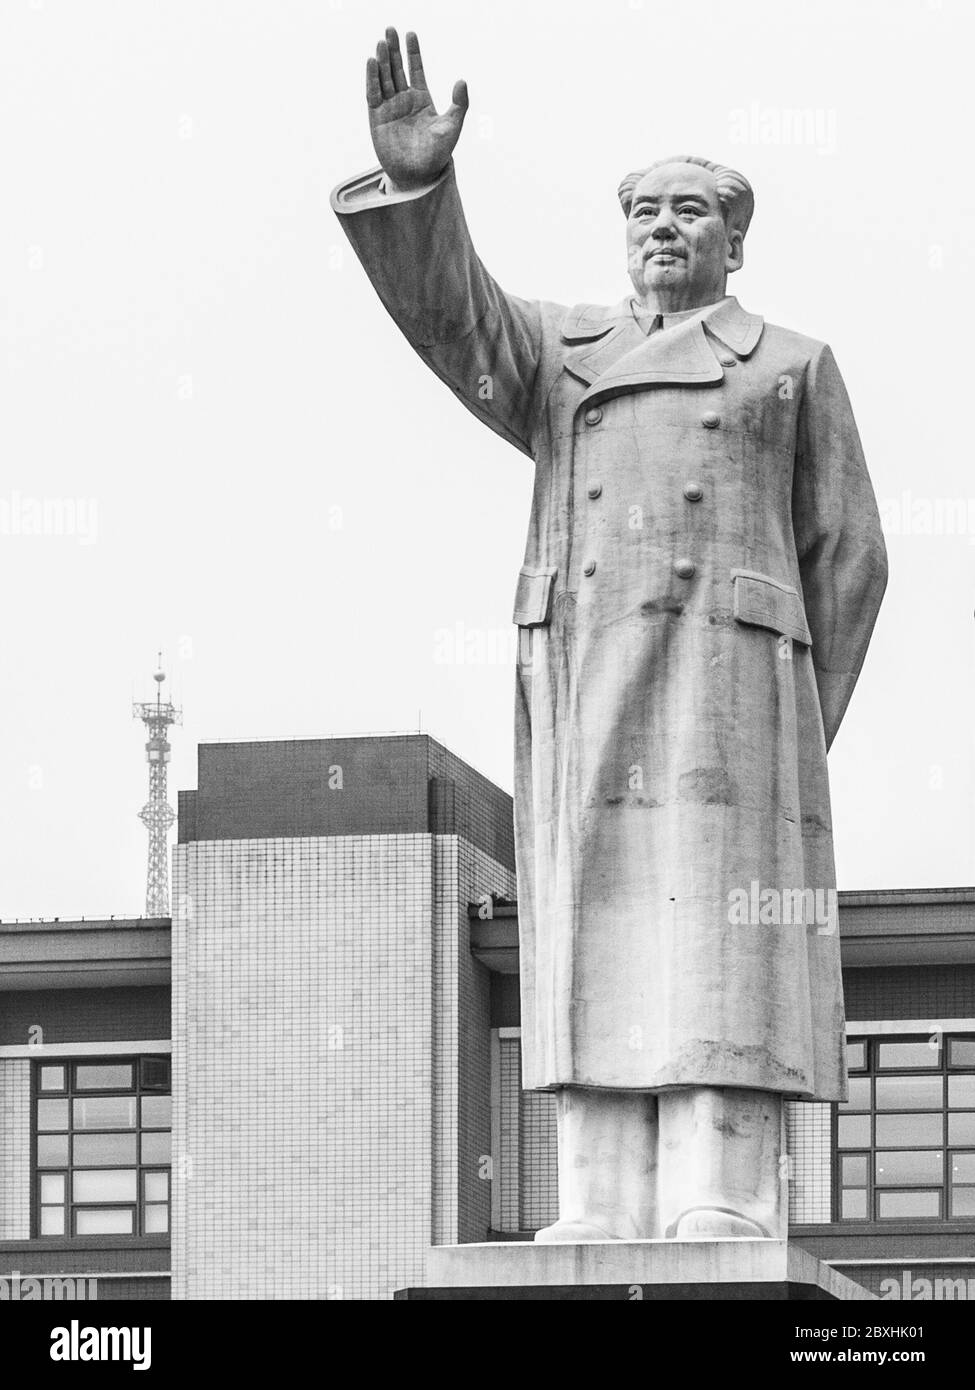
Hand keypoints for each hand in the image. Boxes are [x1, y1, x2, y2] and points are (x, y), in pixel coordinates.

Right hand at [366, 28, 468, 189]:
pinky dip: (372, 78)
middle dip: (394, 50)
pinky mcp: (377, 119)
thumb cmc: (438, 154)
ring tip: (382, 41)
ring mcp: (390, 108)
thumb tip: (461, 81)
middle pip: (397, 69)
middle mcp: (404, 100)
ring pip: (384, 78)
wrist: (420, 176)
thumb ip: (459, 104)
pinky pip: (373, 94)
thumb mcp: (453, 127)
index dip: (413, 52)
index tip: (411, 34)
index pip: (416, 69)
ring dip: (383, 60)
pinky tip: (372, 62)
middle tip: (390, 29)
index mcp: (422, 99)